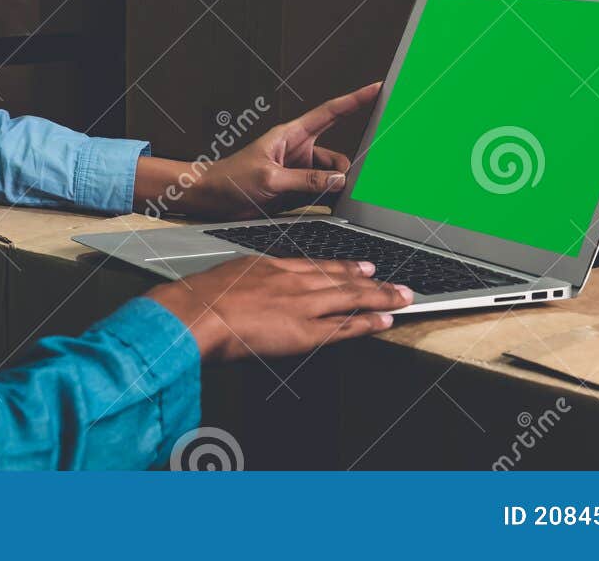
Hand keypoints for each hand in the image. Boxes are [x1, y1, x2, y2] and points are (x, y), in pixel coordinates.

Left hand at [134, 83, 380, 219]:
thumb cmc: (231, 179)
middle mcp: (299, 150)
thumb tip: (339, 179)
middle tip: (336, 185)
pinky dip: (328, 199)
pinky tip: (325, 206)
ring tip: (315, 199)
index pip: (331, 112)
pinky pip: (324, 192)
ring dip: (333, 188)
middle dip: (342, 170)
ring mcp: (300, 170)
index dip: (355, 100)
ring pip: (333, 177)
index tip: (377, 89)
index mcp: (291, 134)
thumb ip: (306, 179)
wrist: (212, 199)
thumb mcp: (270, 178)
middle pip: (338, 155)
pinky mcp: (298, 190)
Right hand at [146, 256, 412, 360]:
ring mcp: (301, 305)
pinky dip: (368, 323)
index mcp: (271, 267)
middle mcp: (292, 281)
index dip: (342, 268)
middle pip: (340, 279)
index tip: (360, 267)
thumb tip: (245, 291)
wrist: (195, 312)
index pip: (316, 267)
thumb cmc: (199, 298)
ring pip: (350, 298)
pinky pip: (343, 326)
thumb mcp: (224, 278)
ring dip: (381, 297)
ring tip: (403, 297)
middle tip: (394, 280)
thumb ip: (243, 283)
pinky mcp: (304, 331)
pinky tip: (385, 320)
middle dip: (371, 281)